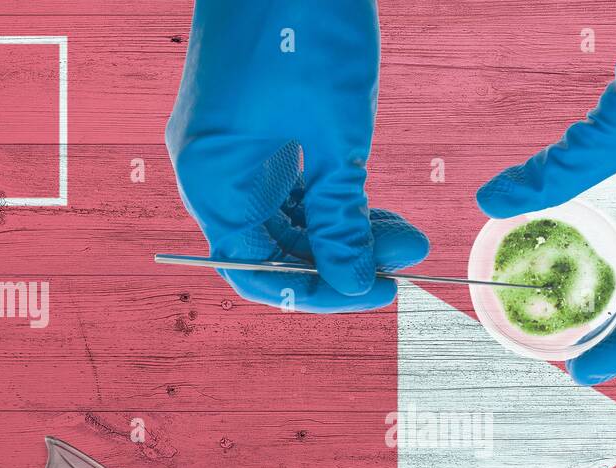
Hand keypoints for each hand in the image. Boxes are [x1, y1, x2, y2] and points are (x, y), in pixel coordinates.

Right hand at [166, 0, 427, 312]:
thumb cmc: (303, 26)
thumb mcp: (336, 138)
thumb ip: (341, 219)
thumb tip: (354, 284)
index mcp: (212, 180)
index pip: (257, 272)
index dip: (317, 293)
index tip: (375, 292)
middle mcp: (210, 170)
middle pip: (273, 249)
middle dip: (342, 259)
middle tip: (406, 259)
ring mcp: (229, 147)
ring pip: (285, 219)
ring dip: (342, 231)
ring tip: (405, 233)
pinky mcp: (250, 127)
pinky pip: (287, 185)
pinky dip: (329, 199)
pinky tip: (374, 205)